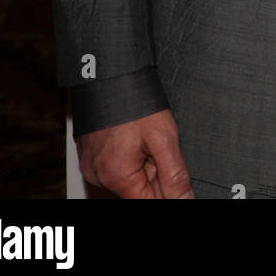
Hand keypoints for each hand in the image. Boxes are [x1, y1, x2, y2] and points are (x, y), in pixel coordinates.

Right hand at [76, 108, 193, 198]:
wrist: (109, 72)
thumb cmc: (132, 98)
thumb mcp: (164, 136)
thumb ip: (175, 175)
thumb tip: (185, 199)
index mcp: (117, 176)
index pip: (149, 203)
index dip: (166, 192)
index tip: (172, 176)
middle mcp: (100, 175)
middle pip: (138, 189)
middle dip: (154, 171)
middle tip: (156, 144)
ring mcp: (92, 164)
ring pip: (127, 175)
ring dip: (141, 161)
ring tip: (142, 134)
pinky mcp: (90, 153)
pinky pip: (114, 162)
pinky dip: (127, 153)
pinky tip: (130, 133)